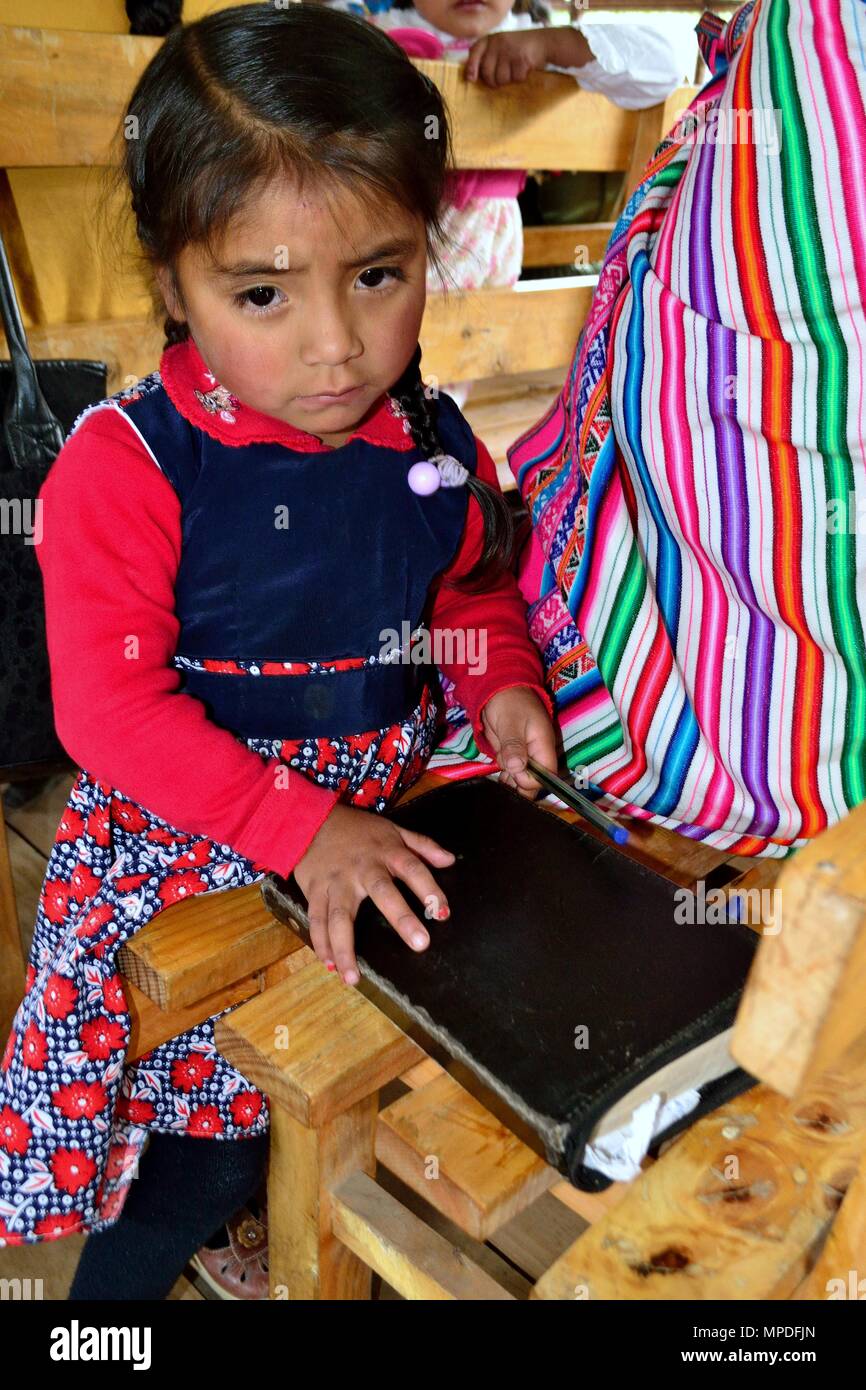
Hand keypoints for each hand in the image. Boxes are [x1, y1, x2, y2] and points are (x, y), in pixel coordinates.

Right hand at [292, 803, 454, 986]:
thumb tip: (450, 860)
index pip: (413, 869)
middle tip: (420, 944)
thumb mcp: (393, 829)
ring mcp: (336, 882)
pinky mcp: (314, 891)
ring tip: (353, 977)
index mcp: (386, 853)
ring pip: (338, 917)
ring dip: (345, 948)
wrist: (312, 821)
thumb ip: (422, 845)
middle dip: (401, 918)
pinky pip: (316, 920)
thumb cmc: (358, 830)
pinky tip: (329, 964)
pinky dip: (321, 943)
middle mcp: (362, 869)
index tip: (443, 912)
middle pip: (383, 892)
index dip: (429, 889)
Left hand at [464, 30, 550, 86]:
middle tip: (503, 77)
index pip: (475, 52)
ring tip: (515, 69)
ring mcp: (509, 51)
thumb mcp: (500, 46)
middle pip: (487, 73)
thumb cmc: (518, 48)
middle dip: (494, 81)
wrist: (542, 42)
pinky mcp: (521, 60)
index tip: (471, 78)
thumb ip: (487, 56)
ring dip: (508, 80)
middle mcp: (498, 43)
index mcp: (491, 39)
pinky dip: (520, 78)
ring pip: (501, 79)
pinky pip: (515, 79)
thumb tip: (470, 76)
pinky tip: (524, 68)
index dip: (471, 66)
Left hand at [480, 686, 558, 795]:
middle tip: (504, 764)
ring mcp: (526, 757)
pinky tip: (499, 766)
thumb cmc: (509, 702)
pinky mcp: (514, 756)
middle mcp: (537, 755)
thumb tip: (517, 768)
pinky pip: (512, 773)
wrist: (499, 690)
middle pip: (533, 782)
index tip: (513, 770)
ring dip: (508, 777)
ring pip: (519, 780)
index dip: (529, 780)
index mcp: (543, 747)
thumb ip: (514, 745)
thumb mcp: (510, 722)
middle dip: (516, 781)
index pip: (545, 777)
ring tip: (501, 755)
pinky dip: (505, 774)